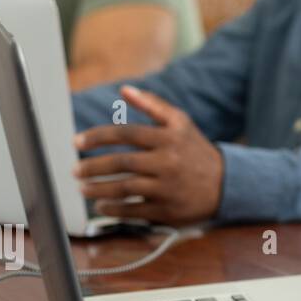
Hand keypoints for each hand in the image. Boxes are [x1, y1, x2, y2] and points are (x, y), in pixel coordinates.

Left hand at [73, 85, 223, 223]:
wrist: (226, 183)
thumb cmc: (194, 150)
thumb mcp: (180, 123)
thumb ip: (153, 104)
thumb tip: (124, 90)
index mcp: (169, 137)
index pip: (126, 133)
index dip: (98, 137)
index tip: (77, 142)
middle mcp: (169, 161)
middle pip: (122, 163)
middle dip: (93, 166)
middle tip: (75, 170)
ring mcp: (168, 187)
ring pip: (125, 188)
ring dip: (98, 189)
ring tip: (82, 188)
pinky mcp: (168, 210)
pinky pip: (134, 210)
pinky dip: (113, 209)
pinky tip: (101, 205)